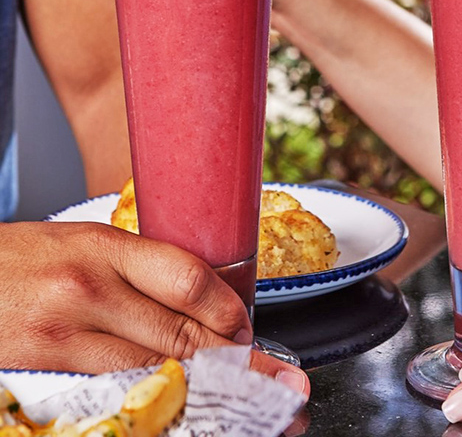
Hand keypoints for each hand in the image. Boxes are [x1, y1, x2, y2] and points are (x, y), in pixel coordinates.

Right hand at [0, 220, 308, 396]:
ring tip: (230, 387)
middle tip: (261, 370)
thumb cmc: (21, 258)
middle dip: (228, 356)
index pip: (186, 278)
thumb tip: (194, 295)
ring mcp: (67, 334)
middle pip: (178, 333)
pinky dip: (153, 392)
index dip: (227, 308)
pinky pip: (115, 386)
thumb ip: (136, 265)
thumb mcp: (83, 241)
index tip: (246, 324)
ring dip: (197, 379)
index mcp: (103, 245)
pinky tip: (175, 396)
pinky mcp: (50, 370)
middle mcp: (90, 289)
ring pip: (153, 367)